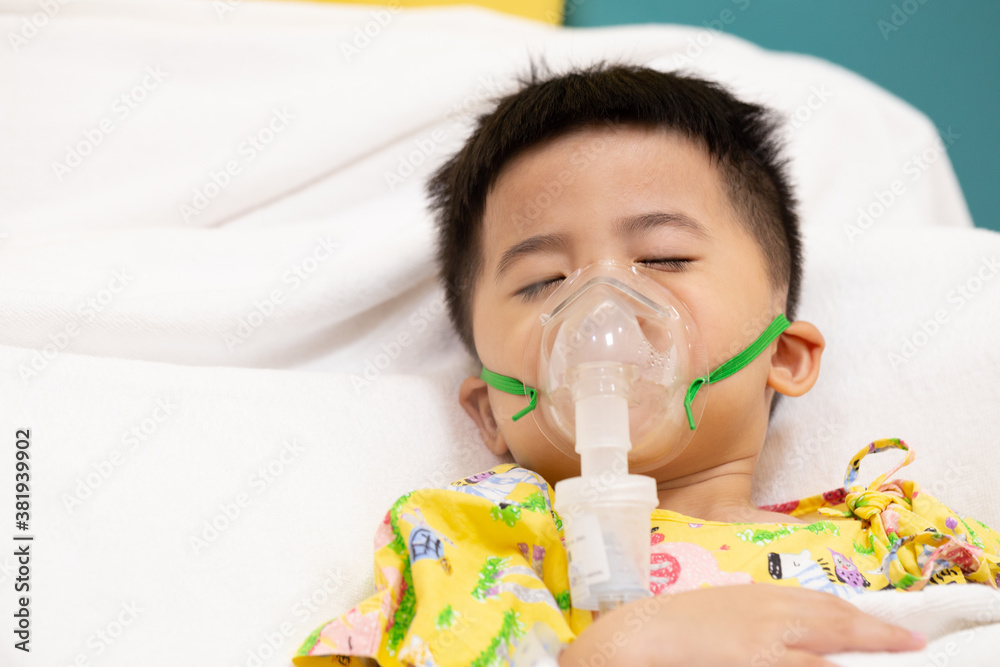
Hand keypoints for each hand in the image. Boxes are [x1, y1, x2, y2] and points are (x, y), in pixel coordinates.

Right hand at [558, 585, 924, 666]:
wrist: (637, 640)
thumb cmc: (673, 628)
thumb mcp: (722, 611)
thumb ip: (761, 617)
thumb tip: (799, 633)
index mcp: (761, 598)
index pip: (823, 604)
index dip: (861, 618)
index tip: (891, 630)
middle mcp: (770, 618)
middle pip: (835, 623)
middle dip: (875, 635)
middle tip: (909, 645)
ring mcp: (766, 648)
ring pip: (825, 652)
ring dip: (855, 655)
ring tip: (887, 658)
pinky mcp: (755, 664)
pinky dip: (820, 666)